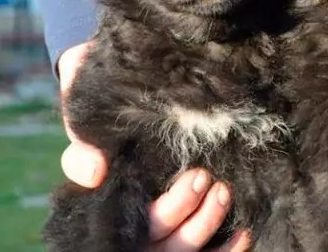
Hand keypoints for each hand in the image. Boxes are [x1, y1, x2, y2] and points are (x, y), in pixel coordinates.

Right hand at [57, 43, 250, 251]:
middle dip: (184, 211)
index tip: (192, 176)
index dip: (164, 209)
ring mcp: (165, 232)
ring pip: (183, 249)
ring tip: (224, 192)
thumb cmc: (105, 107)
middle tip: (205, 176)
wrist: (127, 91)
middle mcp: (135, 225)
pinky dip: (225, 248)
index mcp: (110, 203)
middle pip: (160, 239)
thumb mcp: (86, 117)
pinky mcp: (191, 229)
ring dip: (207, 224)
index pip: (126, 221)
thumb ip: (84, 142)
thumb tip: (94, 172)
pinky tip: (243, 232)